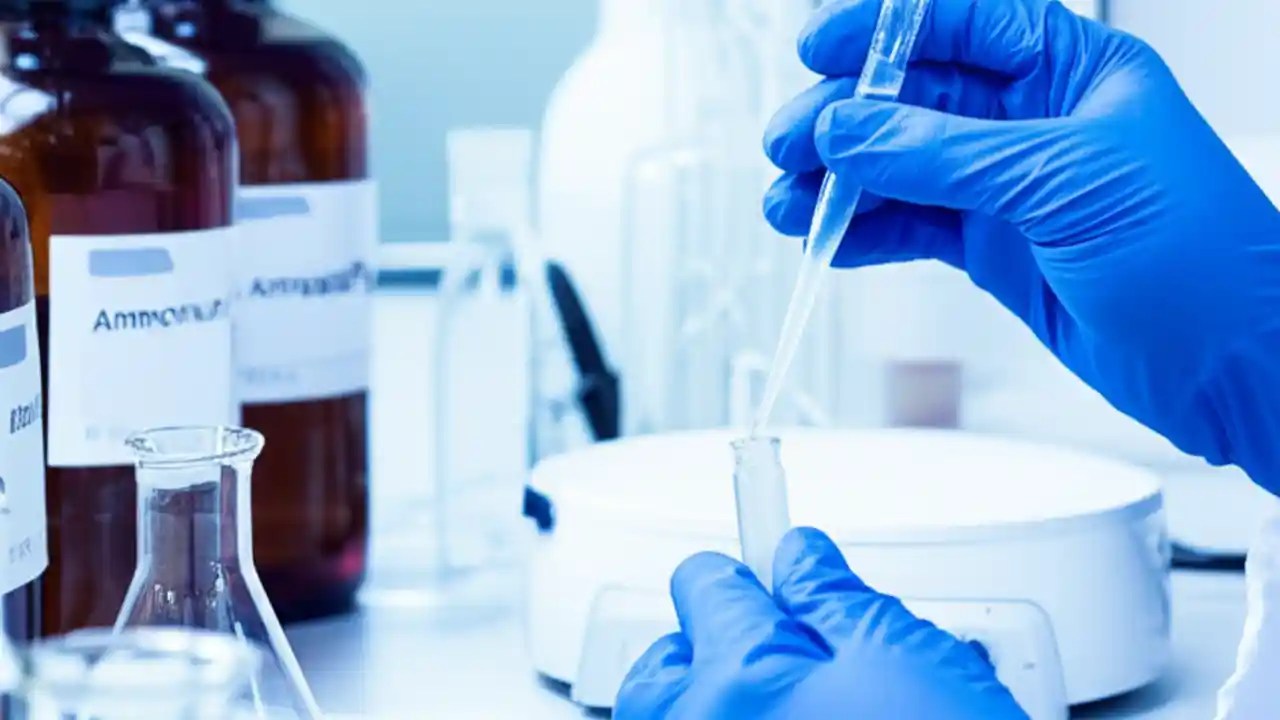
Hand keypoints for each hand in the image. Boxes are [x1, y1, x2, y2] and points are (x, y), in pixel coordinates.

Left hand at [615, 528, 1027, 719]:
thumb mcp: (908, 663)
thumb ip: (837, 599)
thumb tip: (800, 558)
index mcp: (741, 681)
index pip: (708, 584)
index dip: (752, 578)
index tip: (775, 582)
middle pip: (667, 664)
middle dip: (716, 650)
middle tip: (785, 664)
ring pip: (674, 718)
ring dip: (717, 704)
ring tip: (788, 712)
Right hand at [763, 0, 1279, 491]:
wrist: (1233, 368)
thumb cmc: (1202, 260)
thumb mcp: (1066, 182)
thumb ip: (945, 154)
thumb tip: (850, 129)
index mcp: (1075, 70)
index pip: (962, 22)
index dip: (884, 28)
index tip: (819, 47)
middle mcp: (1037, 121)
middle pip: (914, 97)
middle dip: (844, 117)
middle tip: (792, 144)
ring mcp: (1011, 188)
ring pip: (900, 167)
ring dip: (840, 183)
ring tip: (791, 203)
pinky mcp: (995, 250)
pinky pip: (912, 228)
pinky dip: (864, 233)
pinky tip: (828, 240)